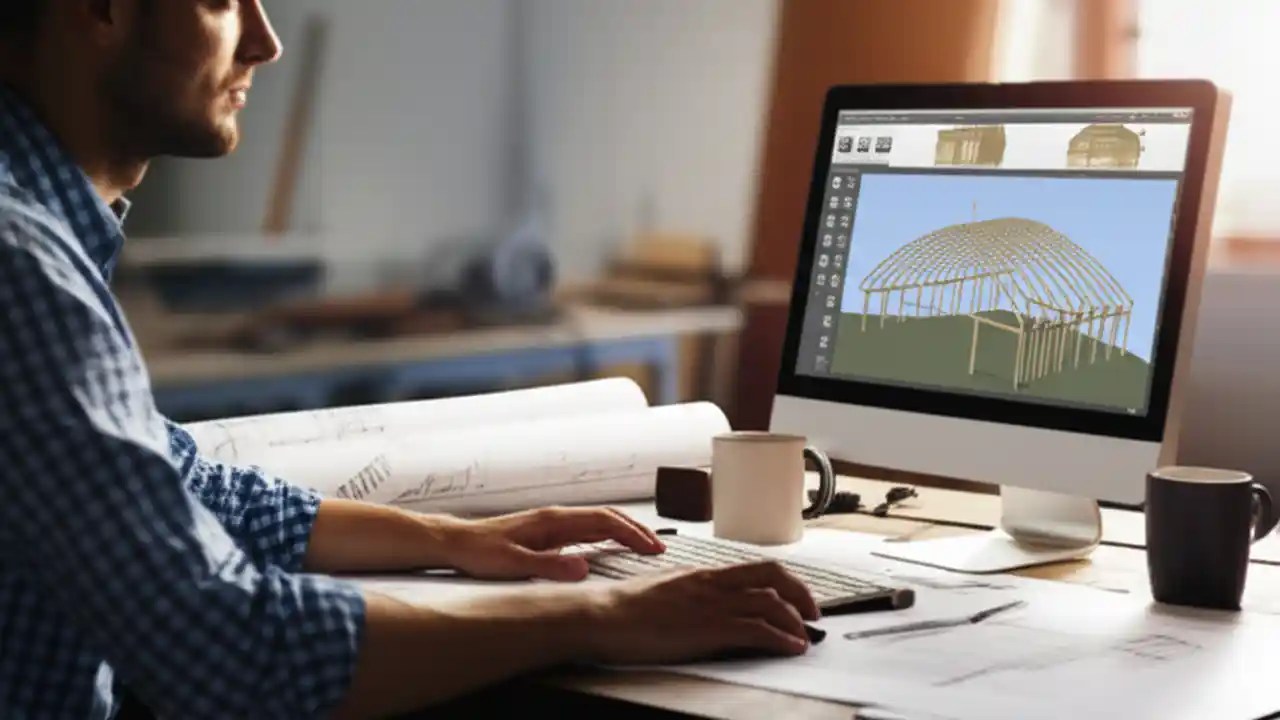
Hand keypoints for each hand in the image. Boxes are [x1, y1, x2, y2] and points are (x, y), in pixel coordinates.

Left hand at [442, 506, 664, 581]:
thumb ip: (548, 567)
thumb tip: (583, 570)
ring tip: (645, 547)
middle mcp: (557, 518)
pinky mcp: (547, 532)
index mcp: (554, 521)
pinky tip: (612, 547)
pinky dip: (608, 536)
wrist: (456, 542)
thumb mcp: (512, 564)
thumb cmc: (480, 552)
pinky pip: (586, 530)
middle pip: (607, 517)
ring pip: (598, 523)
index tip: (652, 549)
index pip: (604, 521)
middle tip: (659, 548)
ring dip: (624, 531)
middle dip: (636, 530)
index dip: (632, 534)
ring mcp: (553, 523)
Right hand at [582, 560, 821, 664]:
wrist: (602, 616)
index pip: (757, 569)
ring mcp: (711, 605)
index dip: (786, 582)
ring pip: (770, 604)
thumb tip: (708, 609)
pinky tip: (790, 647)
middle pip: (773, 578)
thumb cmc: (625, 609)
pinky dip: (780, 639)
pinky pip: (756, 630)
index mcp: (703, 575)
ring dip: (795, 621)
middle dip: (801, 595)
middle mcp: (712, 584)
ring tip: (805, 637)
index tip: (798, 597)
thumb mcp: (666, 594)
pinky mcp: (707, 628)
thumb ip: (692, 597)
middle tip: (813, 614)